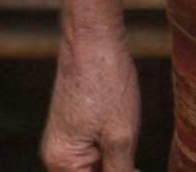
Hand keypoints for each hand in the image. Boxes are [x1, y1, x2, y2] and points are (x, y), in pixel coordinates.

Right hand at [41, 26, 140, 171]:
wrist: (92, 36)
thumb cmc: (105, 81)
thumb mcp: (121, 137)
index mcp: (62, 162)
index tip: (137, 167)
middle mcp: (57, 156)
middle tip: (138, 163)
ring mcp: (66, 141)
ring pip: (96, 170)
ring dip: (118, 168)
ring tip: (136, 160)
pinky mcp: (77, 128)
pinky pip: (96, 156)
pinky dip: (114, 157)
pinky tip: (131, 151)